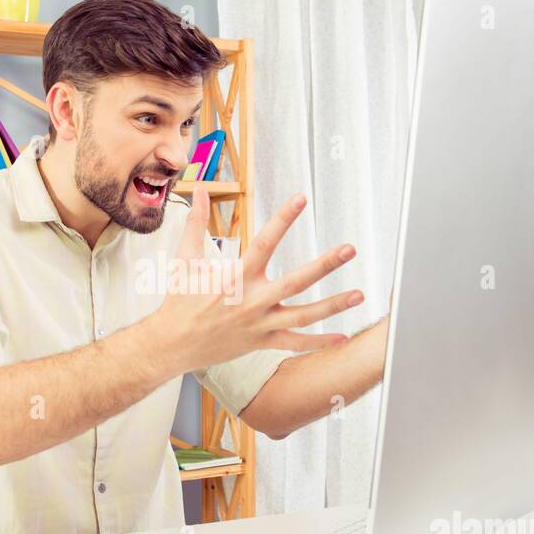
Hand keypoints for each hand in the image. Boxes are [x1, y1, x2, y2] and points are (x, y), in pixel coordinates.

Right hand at [150, 184, 362, 373]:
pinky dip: (319, 343)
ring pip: (304, 315)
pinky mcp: (262, 342)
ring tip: (360, 293)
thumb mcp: (184, 258)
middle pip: (296, 281)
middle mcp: (252, 301)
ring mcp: (260, 324)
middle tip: (350, 249)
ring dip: (334, 305)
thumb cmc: (179, 299)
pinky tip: (343, 337)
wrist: (173, 344)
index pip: (265, 242)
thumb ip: (196, 222)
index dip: (284, 219)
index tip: (302, 198)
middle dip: (325, 264)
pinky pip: (295, 343)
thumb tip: (200, 189)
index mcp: (236, 277)